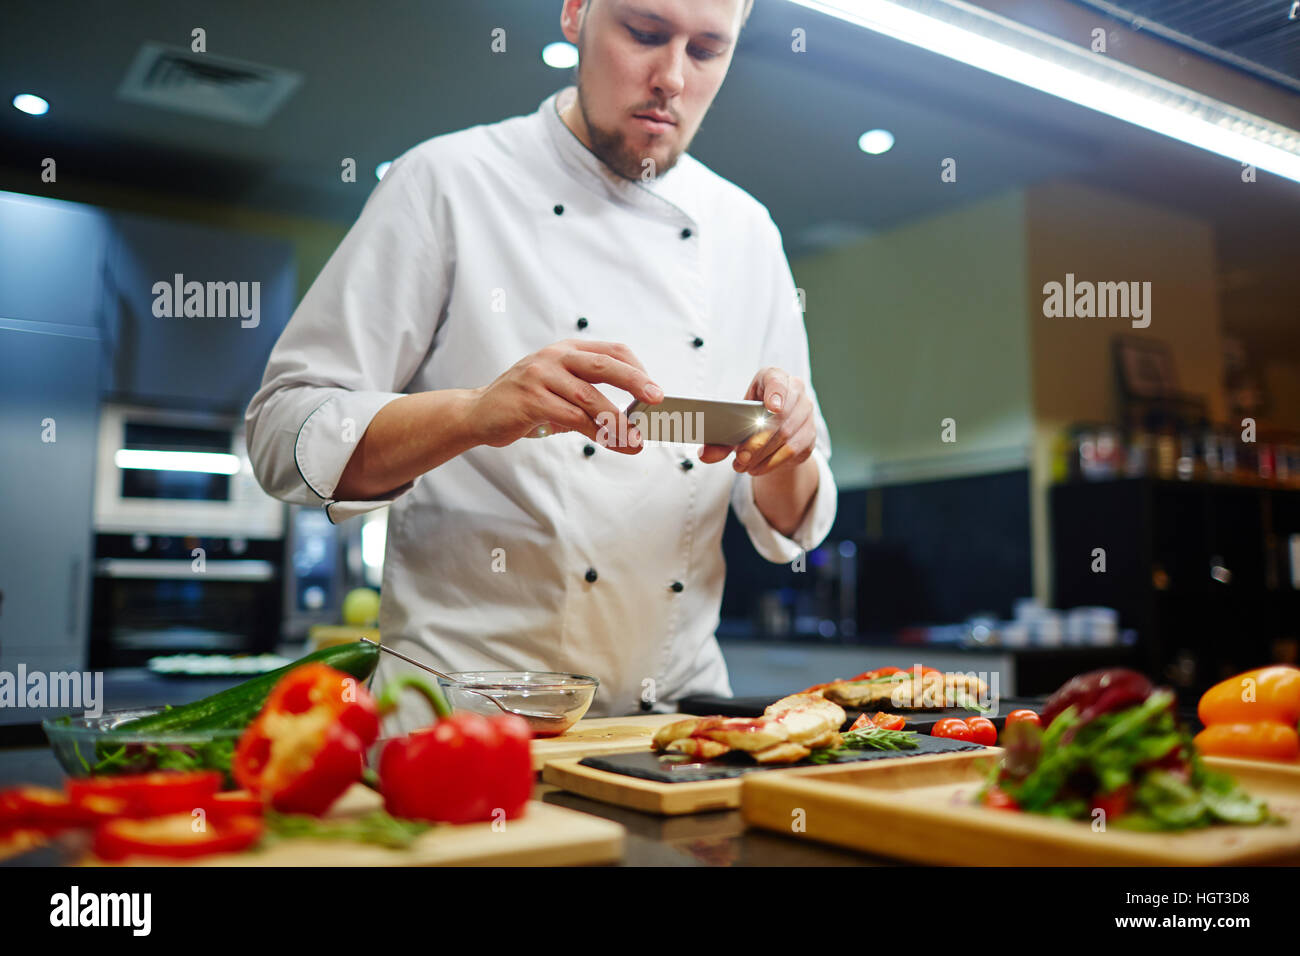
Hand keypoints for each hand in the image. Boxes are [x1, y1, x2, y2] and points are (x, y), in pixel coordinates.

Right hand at [470, 340, 661, 452]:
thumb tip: (630, 421)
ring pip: (590, 397)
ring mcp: (541, 376)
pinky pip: (571, 417)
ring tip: (634, 440)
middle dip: (635, 382)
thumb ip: (590, 399)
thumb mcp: (559, 392)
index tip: (654, 390)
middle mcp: (554, 357)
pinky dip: (595, 432)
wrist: (478, 413)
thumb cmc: (524, 404)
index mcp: (566, 350)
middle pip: (605, 365)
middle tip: (658, 400)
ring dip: (617, 421)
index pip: (612, 351)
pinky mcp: (530, 399)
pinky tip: (608, 443)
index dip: (637, 369)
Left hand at [699, 367, 814, 475]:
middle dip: (758, 440)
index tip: (772, 407)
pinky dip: (772, 462)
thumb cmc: (751, 419)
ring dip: (762, 455)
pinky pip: (793, 451)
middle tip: (741, 457)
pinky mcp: (810, 434)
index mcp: (772, 377)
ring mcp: (806, 413)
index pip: (777, 379)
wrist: (774, 433)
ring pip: (786, 436)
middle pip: (780, 416)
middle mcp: (795, 391)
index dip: (775, 392)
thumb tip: (704, 455)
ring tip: (743, 466)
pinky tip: (757, 469)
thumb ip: (718, 440)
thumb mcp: (733, 424)